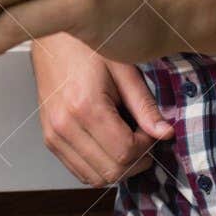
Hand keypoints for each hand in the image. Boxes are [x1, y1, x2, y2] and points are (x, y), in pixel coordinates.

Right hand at [30, 32, 172, 186]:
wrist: (51, 38)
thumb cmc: (86, 47)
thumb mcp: (123, 69)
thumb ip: (145, 105)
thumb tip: (166, 133)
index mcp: (84, 107)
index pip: (125, 152)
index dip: (146, 146)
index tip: (150, 129)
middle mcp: (64, 126)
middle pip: (111, 171)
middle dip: (135, 160)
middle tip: (141, 137)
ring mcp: (53, 135)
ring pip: (95, 177)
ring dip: (118, 166)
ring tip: (124, 139)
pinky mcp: (49, 138)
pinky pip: (79, 171)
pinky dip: (99, 166)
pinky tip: (108, 144)